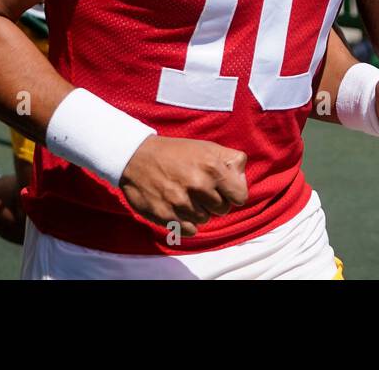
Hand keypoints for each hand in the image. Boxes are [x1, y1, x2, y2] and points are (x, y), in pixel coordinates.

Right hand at [119, 136, 247, 237]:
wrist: (136, 157)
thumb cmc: (176, 153)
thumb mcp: (207, 147)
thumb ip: (231, 161)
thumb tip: (242, 180)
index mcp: (212, 167)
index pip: (240, 197)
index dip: (232, 193)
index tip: (222, 188)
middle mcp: (199, 185)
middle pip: (222, 209)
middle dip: (214, 201)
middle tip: (198, 189)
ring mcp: (182, 203)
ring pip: (205, 219)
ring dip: (198, 210)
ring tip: (185, 195)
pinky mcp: (167, 217)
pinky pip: (190, 230)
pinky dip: (186, 222)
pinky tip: (177, 207)